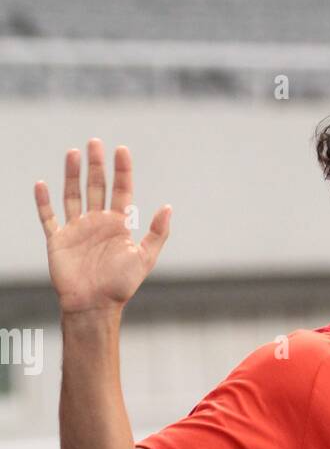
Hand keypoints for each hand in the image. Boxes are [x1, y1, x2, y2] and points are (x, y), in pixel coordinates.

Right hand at [34, 138, 170, 312]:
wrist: (95, 306)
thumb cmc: (121, 285)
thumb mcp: (145, 258)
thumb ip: (157, 233)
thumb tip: (168, 207)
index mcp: (118, 225)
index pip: (121, 190)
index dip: (122, 170)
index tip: (121, 149)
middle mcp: (97, 222)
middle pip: (96, 186)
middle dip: (96, 165)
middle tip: (95, 142)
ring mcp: (77, 229)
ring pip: (73, 195)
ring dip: (72, 174)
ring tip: (73, 153)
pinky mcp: (58, 240)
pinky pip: (48, 217)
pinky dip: (43, 202)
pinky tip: (41, 184)